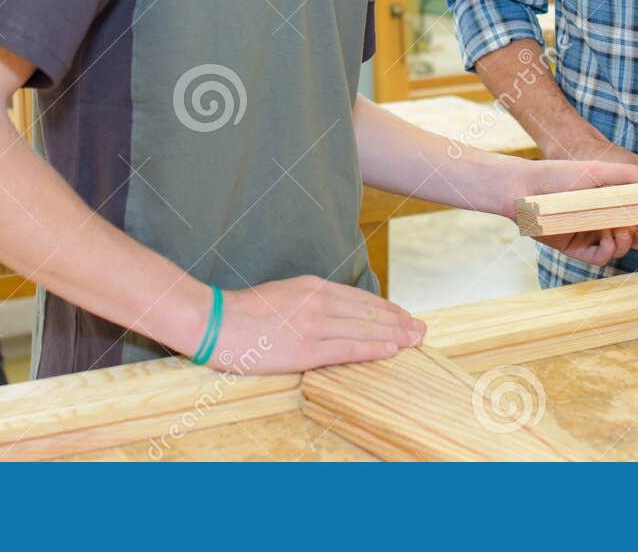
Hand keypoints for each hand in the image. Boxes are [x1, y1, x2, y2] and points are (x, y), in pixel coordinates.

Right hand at [203, 275, 424, 373]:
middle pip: (369, 311)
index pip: (359, 298)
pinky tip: (392, 350)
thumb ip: (307, 302)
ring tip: (416, 339)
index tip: (403, 314)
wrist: (215, 321)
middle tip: (422, 327)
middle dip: (399, 320)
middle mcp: (319, 301)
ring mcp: (315, 324)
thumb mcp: (281, 295)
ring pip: (365, 329)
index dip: (385, 308)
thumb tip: (328, 313)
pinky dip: (374, 349)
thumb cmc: (242, 312)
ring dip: (395, 334)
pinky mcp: (307, 348)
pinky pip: (349, 348)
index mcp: (312, 287)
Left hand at [514, 142, 637, 267]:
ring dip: (628, 241)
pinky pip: (601, 258)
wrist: (526, 188)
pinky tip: (609, 238)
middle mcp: (605, 218)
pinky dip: (610, 251)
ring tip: (622, 228)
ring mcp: (591, 234)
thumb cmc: (561, 174)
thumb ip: (630, 176)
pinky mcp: (576, 248)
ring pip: (622, 248)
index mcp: (613, 200)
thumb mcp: (599, 171)